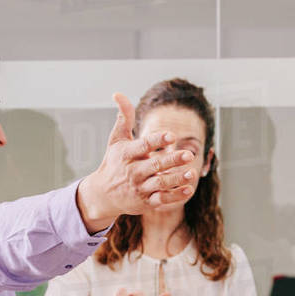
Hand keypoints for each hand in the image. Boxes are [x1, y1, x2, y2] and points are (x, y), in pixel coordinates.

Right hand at [76, 93, 196, 231]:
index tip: (171, 135)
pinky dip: (175, 196)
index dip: (157, 140)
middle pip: (155, 166)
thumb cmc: (113, 162)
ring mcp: (139, 188)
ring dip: (177, 179)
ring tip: (192, 172)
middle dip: (172, 160)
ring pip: (161, 184)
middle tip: (189, 154)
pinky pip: (162, 200)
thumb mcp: (116, 140)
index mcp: (127, 154)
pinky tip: (189, 189)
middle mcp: (133, 172)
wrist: (102, 194)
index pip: (144, 146)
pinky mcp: (145, 202)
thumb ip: (123, 117)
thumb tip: (118, 94)